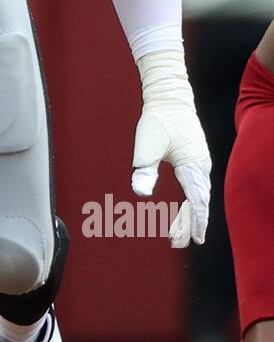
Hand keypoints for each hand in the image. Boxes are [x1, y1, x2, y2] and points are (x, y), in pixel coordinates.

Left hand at [131, 51, 211, 246]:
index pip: (197, 200)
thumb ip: (144, 169)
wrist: (168, 98)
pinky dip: (193, 202)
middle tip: (178, 242)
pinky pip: (197, 186)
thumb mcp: (146, 145)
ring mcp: (200, 162)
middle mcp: (200, 166)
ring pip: (199, 195)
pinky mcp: (195, 159)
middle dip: (192, 223)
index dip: (196, 222)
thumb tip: (140, 192)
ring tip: (182, 233)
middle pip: (199, 201)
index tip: (196, 240)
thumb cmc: (157, 121)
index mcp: (192, 165)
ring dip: (192, 214)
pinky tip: (187, 210)